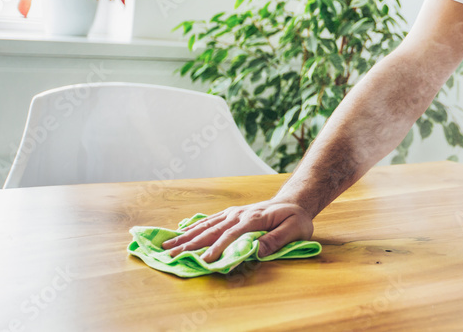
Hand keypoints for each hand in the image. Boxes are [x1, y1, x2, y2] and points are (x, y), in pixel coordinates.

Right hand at [160, 201, 313, 261]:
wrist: (294, 202)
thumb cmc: (296, 218)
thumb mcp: (295, 229)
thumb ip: (276, 240)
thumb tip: (255, 251)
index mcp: (254, 218)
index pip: (232, 235)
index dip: (218, 248)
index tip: (204, 260)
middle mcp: (239, 214)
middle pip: (212, 230)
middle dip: (191, 243)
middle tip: (171, 255)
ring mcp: (233, 212)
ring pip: (206, 225)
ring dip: (186, 235)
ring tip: (167, 245)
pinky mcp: (231, 213)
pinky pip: (209, 220)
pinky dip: (193, 226)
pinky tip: (180, 231)